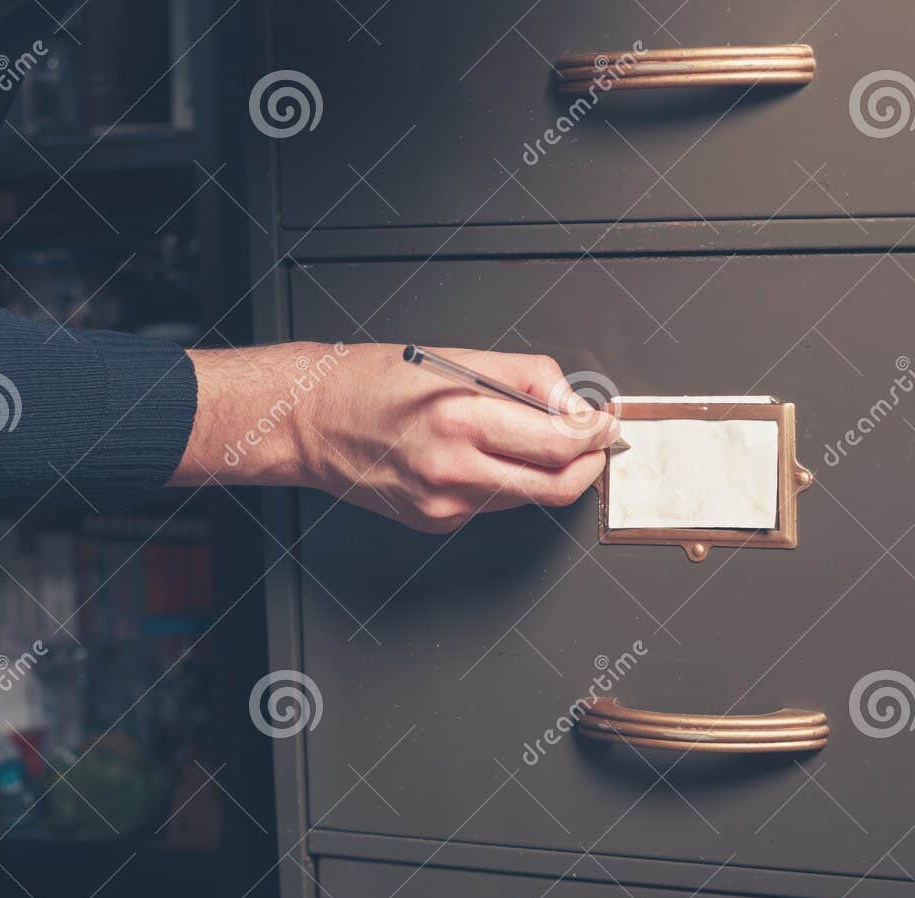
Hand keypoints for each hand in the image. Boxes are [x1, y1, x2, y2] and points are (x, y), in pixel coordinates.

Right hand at [178, 342, 622, 532]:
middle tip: (596, 445)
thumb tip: (572, 403)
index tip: (604, 422)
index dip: (595, 435)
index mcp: (462, 419)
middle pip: (556, 488)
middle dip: (588, 467)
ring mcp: (445, 505)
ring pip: (526, 499)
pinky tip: (482, 457)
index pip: (560, 444)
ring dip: (546, 473)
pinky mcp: (436, 523)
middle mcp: (454, 470)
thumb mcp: (453, 357)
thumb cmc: (371, 383)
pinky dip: (504, 481)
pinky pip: (491, 505)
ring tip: (539, 440)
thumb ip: (524, 379)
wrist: (311, 422)